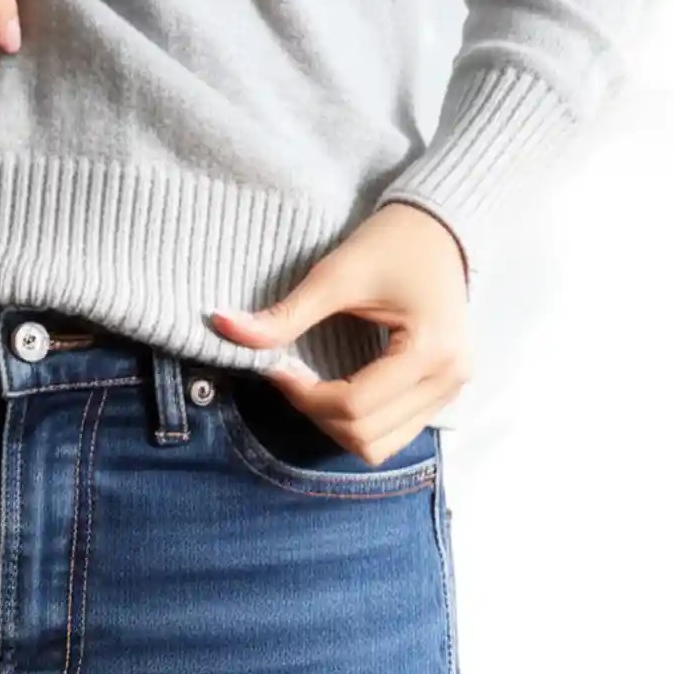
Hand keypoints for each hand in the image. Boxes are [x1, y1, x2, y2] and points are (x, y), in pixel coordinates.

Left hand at [210, 203, 471, 466]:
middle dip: (317, 412)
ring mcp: (451, 390)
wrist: (439, 227)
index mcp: (431, 352)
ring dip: (337, 425)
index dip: (303, 395)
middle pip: (366, 436)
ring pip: (380, 446)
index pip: (354, 406)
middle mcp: (449, 380)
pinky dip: (359, 421)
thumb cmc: (392, 242)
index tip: (275, 366)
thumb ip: (285, 314)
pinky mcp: (443, 392)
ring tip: (313, 385)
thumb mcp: (336, 274)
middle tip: (291, 375)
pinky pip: (394, 432)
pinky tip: (338, 388)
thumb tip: (221, 325)